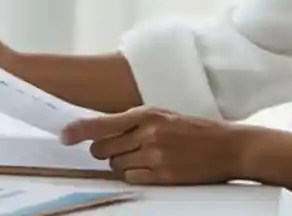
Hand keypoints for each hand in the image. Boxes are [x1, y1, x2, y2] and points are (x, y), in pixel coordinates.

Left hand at [59, 106, 253, 184]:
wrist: (228, 147)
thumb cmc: (194, 130)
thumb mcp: (164, 115)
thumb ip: (135, 121)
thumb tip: (103, 132)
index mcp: (147, 113)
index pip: (102, 123)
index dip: (78, 131)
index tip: (64, 136)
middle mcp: (148, 133)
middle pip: (103, 148)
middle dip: (103, 151)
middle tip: (115, 149)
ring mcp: (155, 155)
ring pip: (115, 165)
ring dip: (120, 164)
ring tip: (141, 157)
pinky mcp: (163, 175)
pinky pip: (132, 178)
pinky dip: (135, 175)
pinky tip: (149, 168)